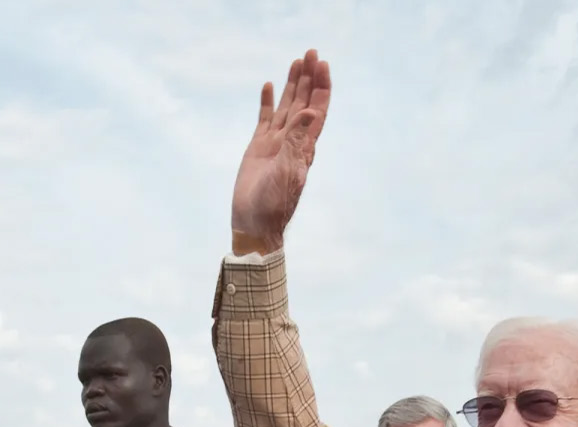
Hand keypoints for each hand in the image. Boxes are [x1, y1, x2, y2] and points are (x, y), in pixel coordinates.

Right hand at [230, 48, 332, 252]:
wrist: (255, 223)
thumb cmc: (273, 203)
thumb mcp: (287, 171)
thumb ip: (296, 141)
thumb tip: (311, 112)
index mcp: (304, 147)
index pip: (317, 110)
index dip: (321, 87)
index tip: (322, 64)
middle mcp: (293, 141)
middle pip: (304, 102)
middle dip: (309, 78)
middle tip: (311, 53)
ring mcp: (275, 143)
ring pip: (286, 107)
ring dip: (292, 85)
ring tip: (296, 62)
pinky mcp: (258, 148)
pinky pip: (265, 119)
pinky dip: (267, 103)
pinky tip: (268, 86)